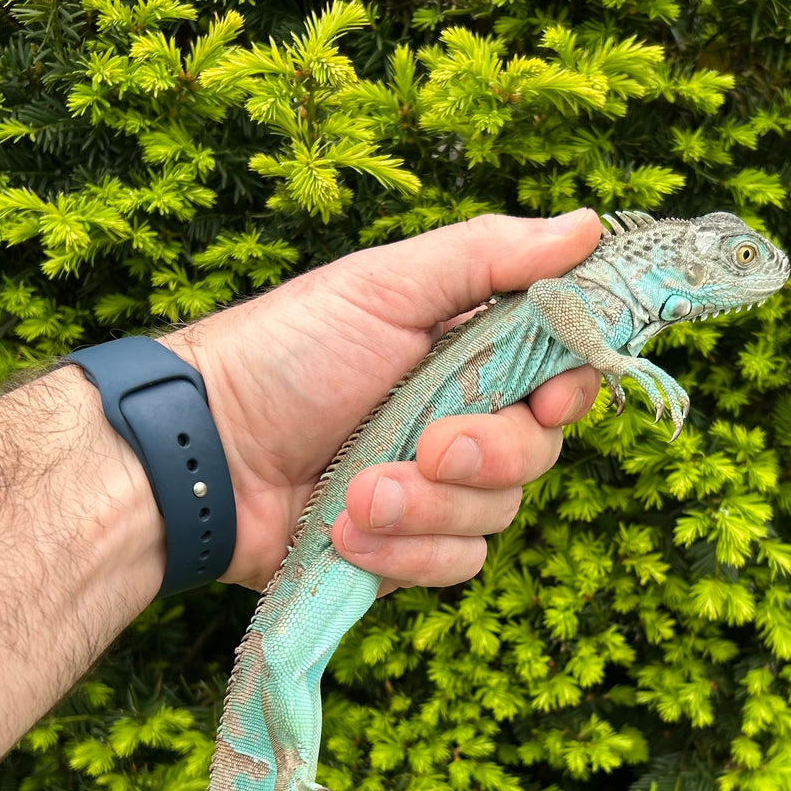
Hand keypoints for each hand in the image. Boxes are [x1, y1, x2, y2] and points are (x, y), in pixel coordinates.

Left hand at [160, 210, 603, 591]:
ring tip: (356, 493)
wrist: (199, 455)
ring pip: (496, 515)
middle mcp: (462, 420)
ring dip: (426, 508)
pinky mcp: (409, 551)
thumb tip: (590, 226)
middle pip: (537, 451)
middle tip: (428, 445)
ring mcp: (436, 491)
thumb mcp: (382, 287)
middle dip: (486, 454)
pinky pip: (452, 564)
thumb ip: (487, 258)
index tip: (544, 399)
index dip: (567, 391)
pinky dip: (403, 555)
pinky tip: (346, 533)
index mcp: (466, 351)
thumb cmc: (283, 355)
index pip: (561, 373)